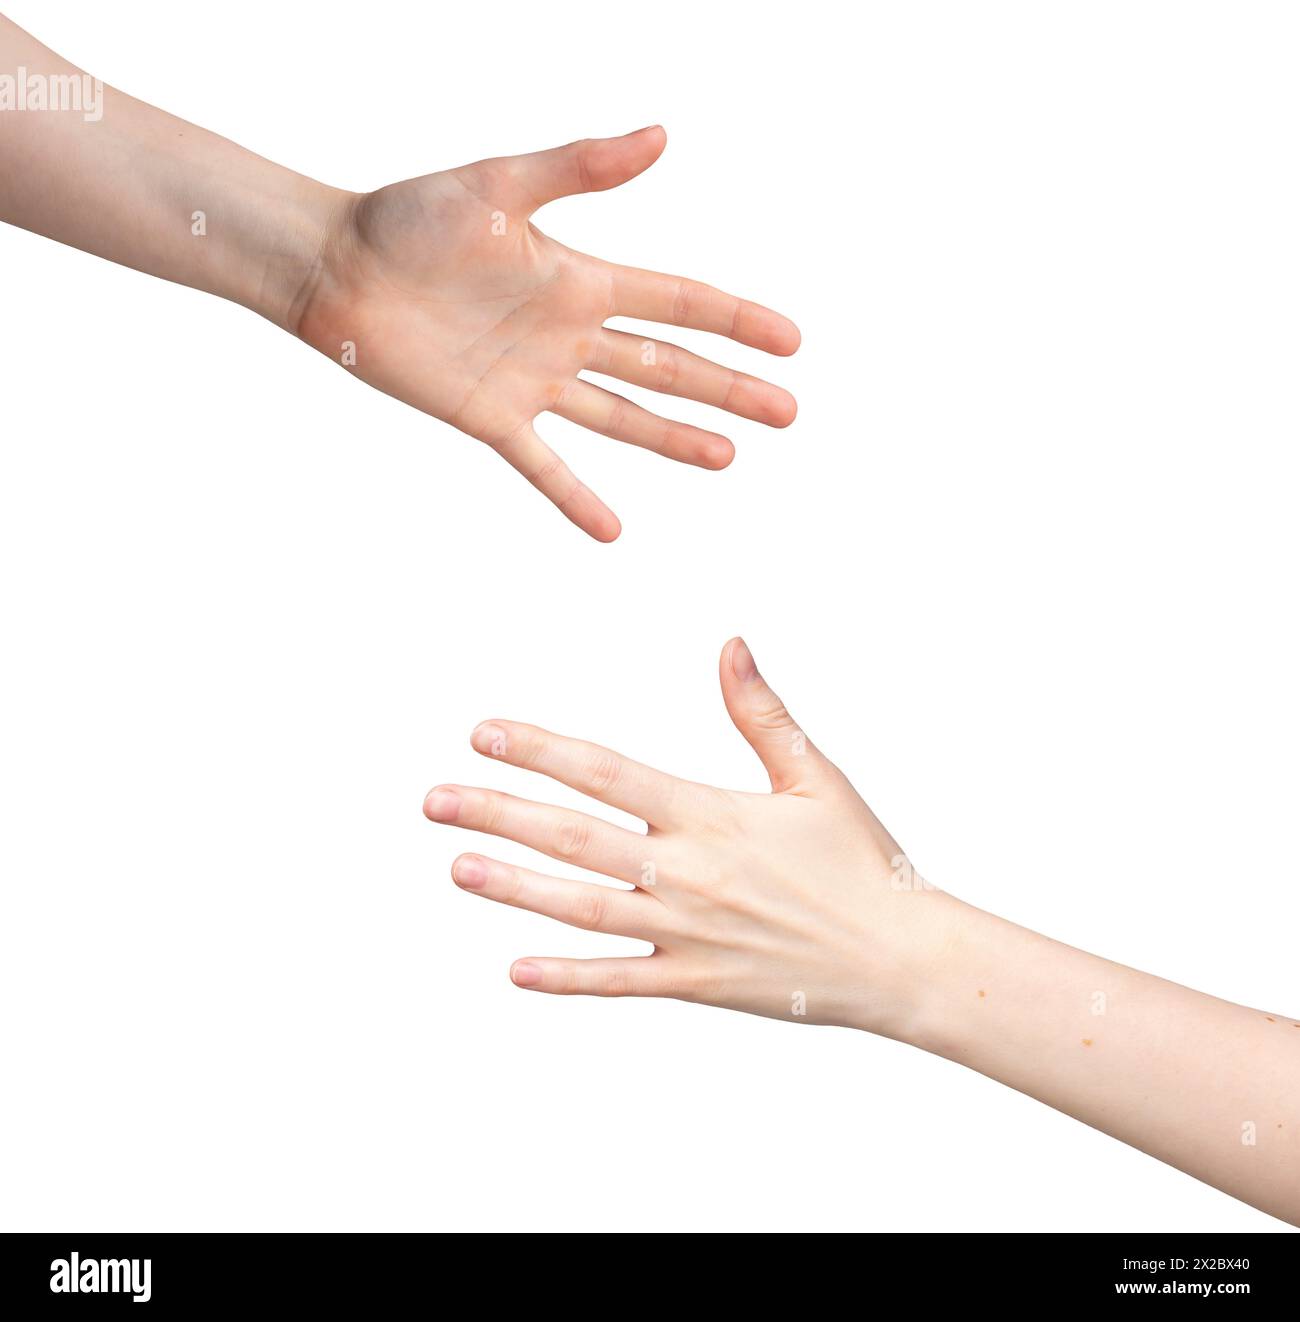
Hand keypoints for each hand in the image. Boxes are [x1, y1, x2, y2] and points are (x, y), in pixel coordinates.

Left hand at [298, 128, 799, 540]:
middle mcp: (568, 334)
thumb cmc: (407, 217)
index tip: (789, 340)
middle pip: (667, 367)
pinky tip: (613, 531)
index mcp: (579, 279)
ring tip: (728, 457)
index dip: (735, 320)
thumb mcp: (499, 185)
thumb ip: (579, 170)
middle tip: (787, 411)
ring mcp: (534, 382)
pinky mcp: (491, 418)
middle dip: (729, 388)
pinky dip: (577, 498)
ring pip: (623, 417)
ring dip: (676, 438)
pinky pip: (545, 466)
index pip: (677, 303)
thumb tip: (660, 136)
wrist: (336, 269)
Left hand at [422, 638, 959, 1035]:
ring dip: (515, 888)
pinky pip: (619, 983)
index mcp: (710, 814)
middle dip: (498, 814)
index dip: (541, 750)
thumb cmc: (861, 861)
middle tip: (436, 801)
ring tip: (457, 867)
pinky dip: (567, 978)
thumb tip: (730, 644)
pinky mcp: (695, 984)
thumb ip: (762, 712)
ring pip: (582, 907)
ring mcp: (685, 933)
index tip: (484, 733)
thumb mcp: (815, 776)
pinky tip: (516, 971)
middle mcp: (686, 872)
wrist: (899, 956)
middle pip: (574, 837)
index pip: (606, 772)